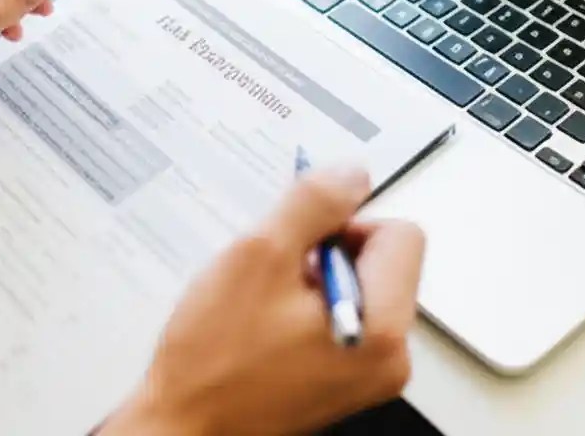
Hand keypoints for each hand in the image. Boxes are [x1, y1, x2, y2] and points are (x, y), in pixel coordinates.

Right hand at [103, 170, 425, 434]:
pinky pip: (344, 319)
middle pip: (382, 261)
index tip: (300, 245)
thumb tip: (352, 174)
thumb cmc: (214, 359)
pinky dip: (308, 309)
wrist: (185, 427)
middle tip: (274, 280)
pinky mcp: (347, 381)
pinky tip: (266, 326)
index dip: (345, 225)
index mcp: (382, 327)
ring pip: (359, 288)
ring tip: (265, 308)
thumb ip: (313, 204)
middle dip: (327, 254)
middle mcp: (390, 357)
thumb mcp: (258, 256)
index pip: (400, 234)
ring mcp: (370, 373)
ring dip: (313, 281)